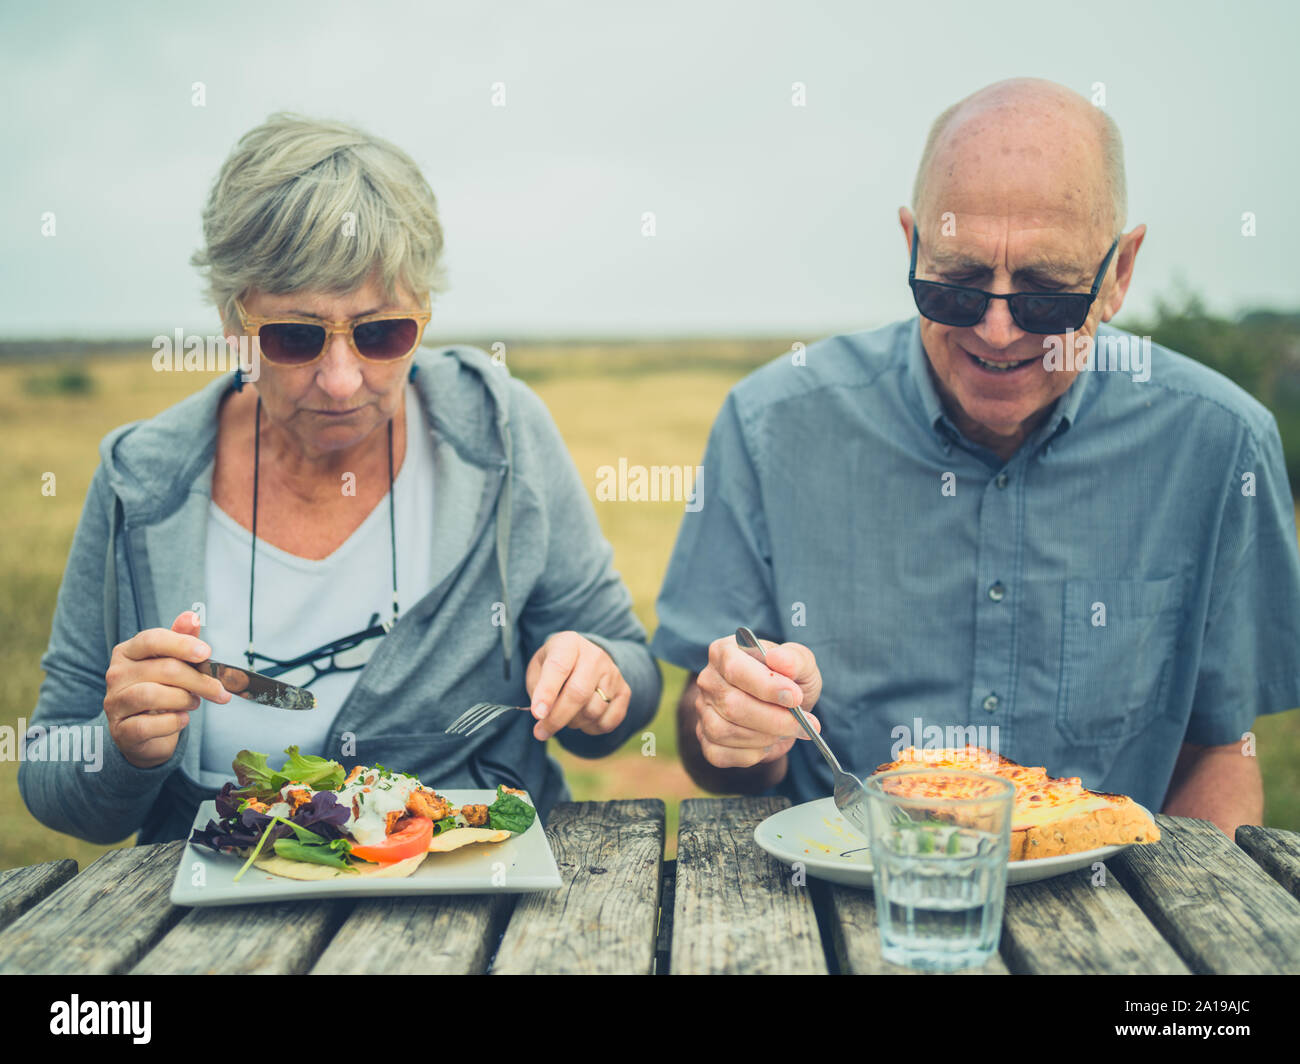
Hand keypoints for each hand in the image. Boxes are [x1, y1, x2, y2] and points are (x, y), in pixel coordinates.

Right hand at [103, 610, 230, 767]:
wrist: (144, 732)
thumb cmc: (161, 690)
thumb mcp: (172, 662)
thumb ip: (182, 639)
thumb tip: (192, 616)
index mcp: (128, 652)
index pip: (152, 640)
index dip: (182, 644)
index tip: (207, 652)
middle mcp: (116, 674)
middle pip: (163, 669)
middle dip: (199, 680)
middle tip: (219, 690)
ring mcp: (115, 702)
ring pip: (153, 695)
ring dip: (184, 700)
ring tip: (194, 702)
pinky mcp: (120, 730)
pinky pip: (148, 725)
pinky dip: (173, 722)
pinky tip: (182, 719)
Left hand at [524, 631, 629, 740]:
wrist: (583, 660)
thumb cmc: (555, 668)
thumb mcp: (538, 670)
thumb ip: (538, 690)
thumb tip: (544, 715)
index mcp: (569, 643)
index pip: (559, 668)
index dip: (547, 693)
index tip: (537, 714)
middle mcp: (595, 655)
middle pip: (578, 693)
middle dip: (557, 718)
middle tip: (541, 732)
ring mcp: (613, 673)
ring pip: (592, 711)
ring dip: (573, 723)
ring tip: (565, 716)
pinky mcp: (624, 691)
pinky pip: (608, 722)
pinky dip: (591, 729)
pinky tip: (582, 720)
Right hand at [694, 635, 822, 769]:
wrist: (786, 710)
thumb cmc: (791, 682)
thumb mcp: (802, 665)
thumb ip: (794, 659)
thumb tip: (778, 658)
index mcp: (725, 652)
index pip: (735, 668)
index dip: (767, 686)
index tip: (796, 698)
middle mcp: (708, 680)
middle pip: (731, 704)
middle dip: (773, 718)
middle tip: (803, 723)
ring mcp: (703, 711)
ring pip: (724, 731)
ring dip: (764, 737)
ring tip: (786, 731)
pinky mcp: (706, 740)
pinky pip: (720, 754)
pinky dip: (750, 754)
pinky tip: (767, 743)